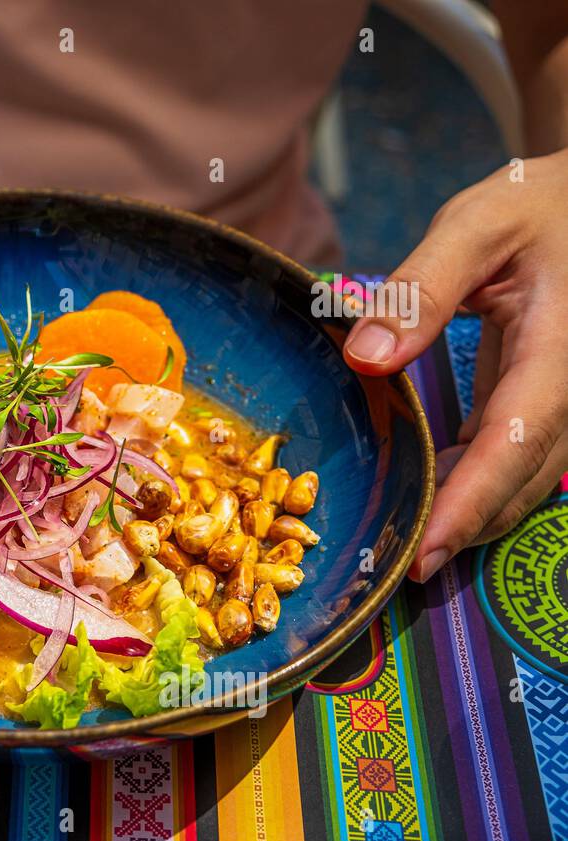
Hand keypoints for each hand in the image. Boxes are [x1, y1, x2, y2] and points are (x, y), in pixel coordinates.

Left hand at [342, 151, 567, 581]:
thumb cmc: (540, 201)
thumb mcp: (479, 223)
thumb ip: (422, 288)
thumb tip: (365, 357)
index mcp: (562, 348)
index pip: (517, 440)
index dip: (472, 502)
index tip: (427, 551)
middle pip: (525, 477)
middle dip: (466, 527)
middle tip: (398, 567)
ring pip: (529, 477)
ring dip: (474, 512)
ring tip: (408, 539)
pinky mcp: (554, 397)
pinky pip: (522, 455)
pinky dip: (480, 481)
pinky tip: (435, 488)